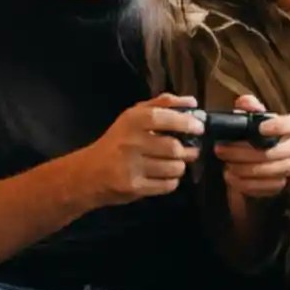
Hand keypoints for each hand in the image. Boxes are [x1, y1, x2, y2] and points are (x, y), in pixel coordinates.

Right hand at [83, 93, 201, 203]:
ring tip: (176, 163)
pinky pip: (167, 185)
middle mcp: (131, 142)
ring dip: (180, 167)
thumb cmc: (117, 141)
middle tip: (191, 151)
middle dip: (188, 151)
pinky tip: (166, 176)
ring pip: (173, 168)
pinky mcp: (134, 187)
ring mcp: (132, 166)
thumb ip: (162, 105)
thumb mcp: (133, 116)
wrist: (90, 173)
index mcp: (132, 121)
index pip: (163, 118)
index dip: (185, 122)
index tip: (199, 128)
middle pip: (173, 147)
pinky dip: (172, 181)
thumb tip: (192, 101)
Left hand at [212, 95, 289, 197]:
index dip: (281, 126)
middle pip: (280, 151)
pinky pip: (267, 187)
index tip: (259, 128)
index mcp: (289, 127)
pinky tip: (231, 177)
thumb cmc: (247, 134)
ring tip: (226, 165)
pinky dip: (246, 184)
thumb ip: (247, 107)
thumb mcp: (245, 117)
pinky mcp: (279, 185)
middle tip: (222, 150)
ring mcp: (288, 168)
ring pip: (274, 170)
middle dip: (248, 152)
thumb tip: (246, 103)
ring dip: (246, 169)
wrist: (242, 159)